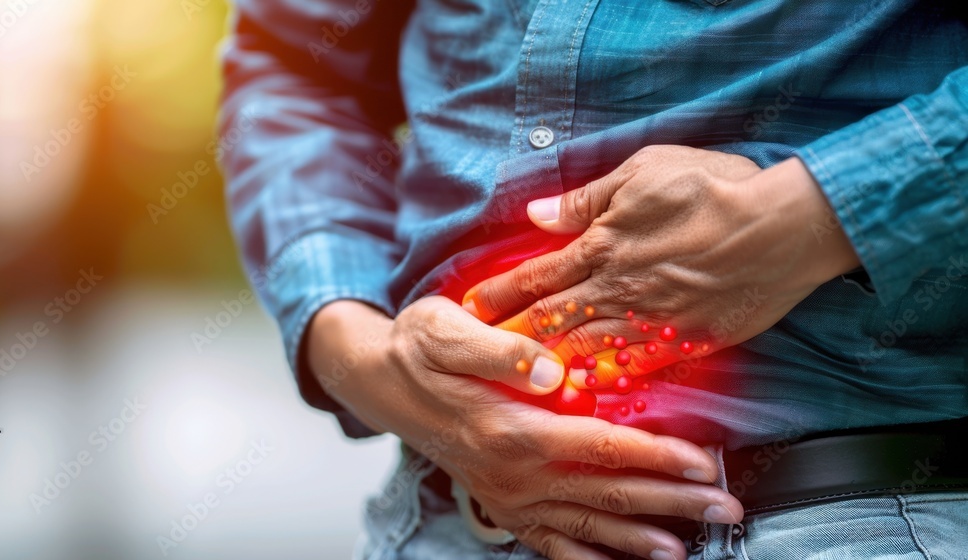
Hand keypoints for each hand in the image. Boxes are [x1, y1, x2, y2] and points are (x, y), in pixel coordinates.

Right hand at [308, 297, 743, 559]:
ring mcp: (506, 494)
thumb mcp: (447, 331)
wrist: (378, 382)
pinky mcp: (500, 503)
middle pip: (607, 494)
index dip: (658, 456)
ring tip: (685, 546)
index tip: (704, 462)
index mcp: (510, 428)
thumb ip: (497, 351)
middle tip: (723, 506)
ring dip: (639, 537)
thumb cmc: (418, 350)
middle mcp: (512, 472)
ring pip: (586, 525)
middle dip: (672, 502)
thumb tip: (546, 367)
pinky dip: (587, 557)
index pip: (602, 446)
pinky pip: (549, 543)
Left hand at [462, 145, 859, 376]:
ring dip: (549, 364)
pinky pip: (636, 366)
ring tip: (517, 378)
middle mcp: (617, 288)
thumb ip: (585, 201)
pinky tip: (587, 391)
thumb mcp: (641, 173)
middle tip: (478, 354)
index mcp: (601, 245)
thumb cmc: (713, 188)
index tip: (468, 309)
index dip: (499, 294)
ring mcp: (650, 320)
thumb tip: (537, 215)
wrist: (782, 226)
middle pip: (551, 319)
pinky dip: (607, 379)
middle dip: (510, 336)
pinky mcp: (685, 341)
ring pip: (586, 348)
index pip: (535, 275)